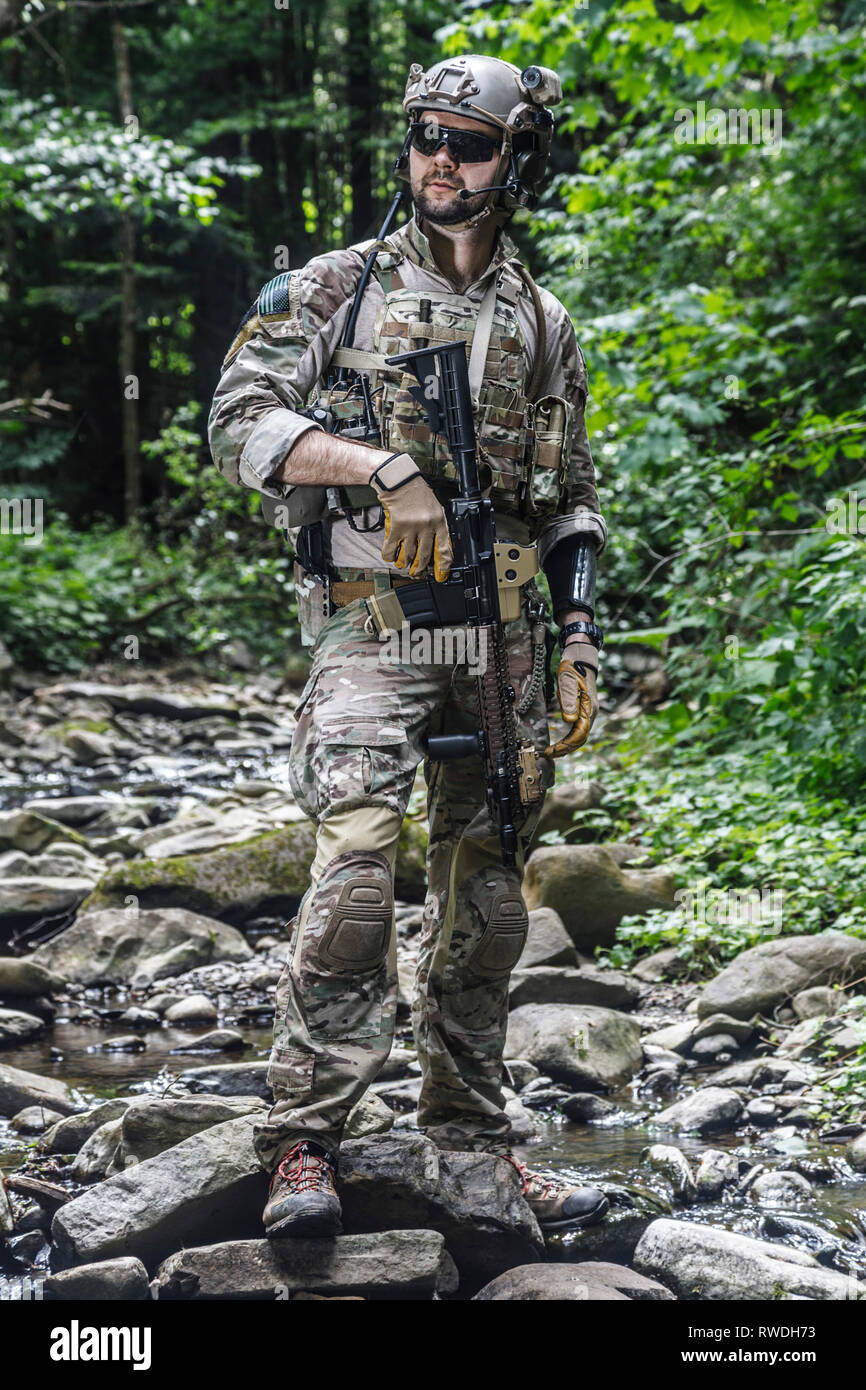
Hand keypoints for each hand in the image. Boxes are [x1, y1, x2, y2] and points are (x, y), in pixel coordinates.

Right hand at [370, 453, 452, 579]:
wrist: (400, 480)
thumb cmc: (417, 492)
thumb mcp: (434, 508)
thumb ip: (435, 526)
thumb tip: (434, 547)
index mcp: (439, 521)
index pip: (444, 548)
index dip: (443, 565)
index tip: (441, 575)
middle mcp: (427, 526)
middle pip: (424, 555)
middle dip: (419, 568)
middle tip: (416, 573)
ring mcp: (412, 527)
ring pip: (408, 554)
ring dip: (404, 563)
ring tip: (402, 566)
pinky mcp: (397, 527)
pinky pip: (392, 548)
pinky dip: (389, 555)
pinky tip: (389, 557)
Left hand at [544, 638, 598, 757]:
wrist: (581, 659)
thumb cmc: (573, 669)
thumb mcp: (567, 681)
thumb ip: (568, 700)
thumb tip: (568, 721)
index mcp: (588, 708)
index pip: (580, 734)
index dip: (566, 745)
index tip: (551, 751)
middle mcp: (591, 713)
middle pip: (581, 739)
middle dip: (565, 749)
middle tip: (548, 755)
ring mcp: (589, 713)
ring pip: (581, 737)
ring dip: (567, 747)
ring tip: (552, 752)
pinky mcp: (584, 712)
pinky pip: (579, 731)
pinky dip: (569, 740)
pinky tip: (560, 744)